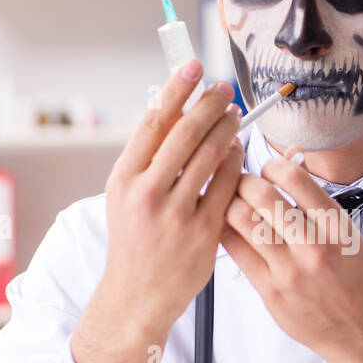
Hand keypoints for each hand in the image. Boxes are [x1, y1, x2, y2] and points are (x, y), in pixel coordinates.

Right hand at [100, 61, 244, 341]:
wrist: (137, 294)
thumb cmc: (135, 240)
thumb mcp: (124, 196)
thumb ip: (146, 158)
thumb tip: (171, 110)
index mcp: (124, 179)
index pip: (153, 122)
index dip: (176, 89)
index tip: (192, 67)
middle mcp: (147, 193)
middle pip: (186, 132)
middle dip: (209, 104)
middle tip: (224, 89)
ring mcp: (176, 213)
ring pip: (211, 155)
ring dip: (227, 129)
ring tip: (234, 116)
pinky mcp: (203, 231)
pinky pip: (228, 186)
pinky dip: (236, 163)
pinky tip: (239, 152)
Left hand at [219, 146, 362, 362]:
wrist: (358, 330)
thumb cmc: (350, 279)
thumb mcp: (345, 232)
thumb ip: (315, 198)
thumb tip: (291, 156)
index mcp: (335, 225)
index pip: (294, 177)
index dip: (271, 165)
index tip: (267, 170)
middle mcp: (314, 245)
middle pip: (261, 194)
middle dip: (243, 181)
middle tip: (241, 185)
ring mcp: (290, 269)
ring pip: (242, 219)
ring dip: (229, 204)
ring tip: (232, 205)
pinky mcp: (270, 290)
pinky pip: (235, 250)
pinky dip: (225, 232)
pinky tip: (228, 229)